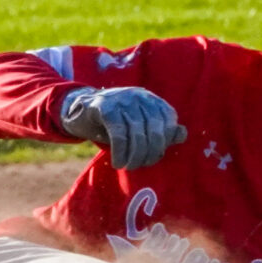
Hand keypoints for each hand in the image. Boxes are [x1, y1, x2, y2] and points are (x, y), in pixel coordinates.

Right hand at [59, 87, 186, 169]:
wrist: (78, 112)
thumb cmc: (112, 123)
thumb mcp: (138, 127)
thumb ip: (161, 131)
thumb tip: (183, 133)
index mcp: (150, 99)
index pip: (168, 120)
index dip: (164, 141)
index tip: (154, 156)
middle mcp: (138, 96)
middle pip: (154, 129)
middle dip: (150, 152)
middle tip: (140, 165)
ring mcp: (121, 99)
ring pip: (136, 133)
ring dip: (134, 155)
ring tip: (128, 166)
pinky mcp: (103, 106)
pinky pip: (118, 133)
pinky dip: (120, 152)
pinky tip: (117, 162)